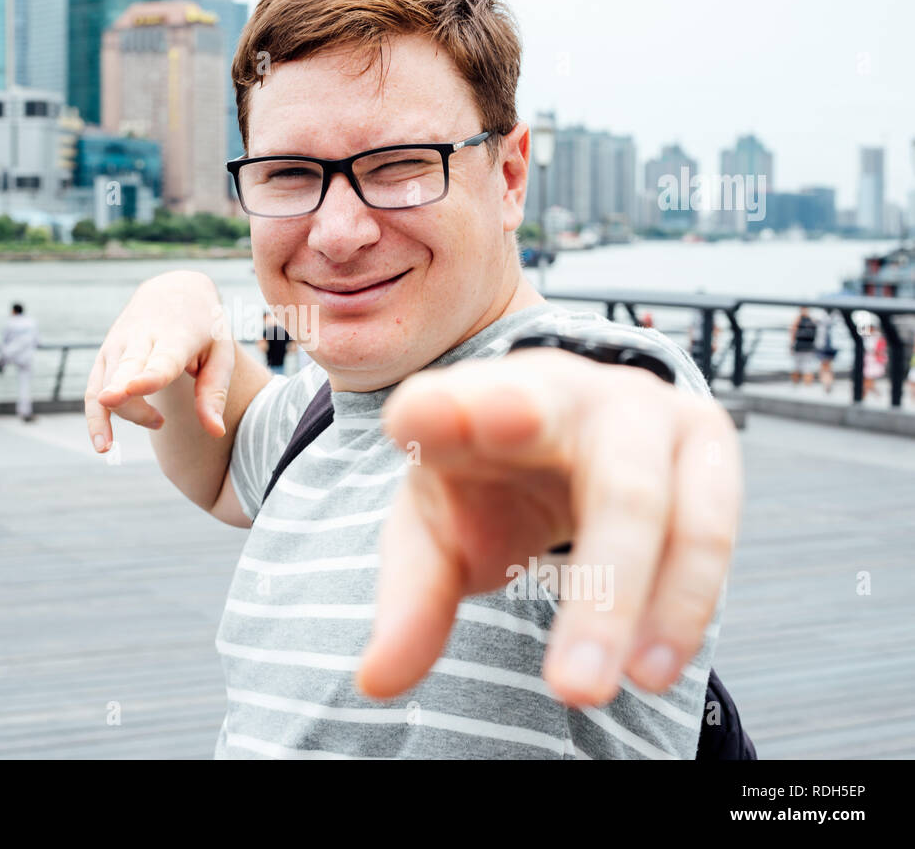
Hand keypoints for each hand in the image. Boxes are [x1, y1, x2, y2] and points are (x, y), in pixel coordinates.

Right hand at [85, 270, 234, 451]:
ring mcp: (117, 346)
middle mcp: (140, 338)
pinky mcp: (104, 356)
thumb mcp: (220, 353)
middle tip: (120, 406)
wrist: (173, 290)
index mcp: (176, 336)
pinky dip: (95, 419)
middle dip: (118, 390)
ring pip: (109, 387)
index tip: (134, 389)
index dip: (147, 376)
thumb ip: (214, 393)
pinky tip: (103, 445)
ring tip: (160, 421)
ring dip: (131, 414)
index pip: (160, 359)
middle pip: (125, 370)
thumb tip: (215, 433)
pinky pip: (93, 392)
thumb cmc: (203, 328)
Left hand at [356, 347, 740, 708]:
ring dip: (643, 611)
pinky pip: (708, 526)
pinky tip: (650, 665)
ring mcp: (639, 406)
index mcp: (466, 404)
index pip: (442, 406)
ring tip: (601, 694)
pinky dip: (684, 604)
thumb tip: (376, 683)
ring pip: (657, 507)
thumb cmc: (483, 478)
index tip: (426, 423)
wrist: (550, 425)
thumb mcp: (434, 537)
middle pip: (595, 479)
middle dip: (601, 585)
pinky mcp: (699, 431)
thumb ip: (412, 602)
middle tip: (573, 689)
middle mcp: (558, 391)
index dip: (435, 414)